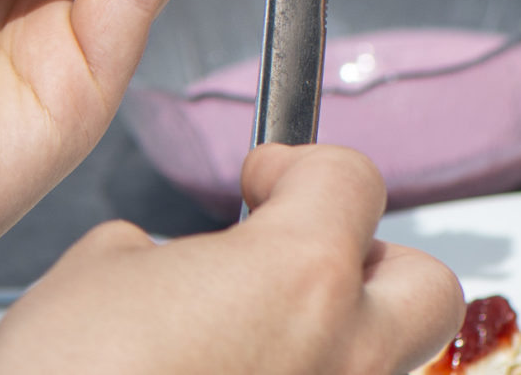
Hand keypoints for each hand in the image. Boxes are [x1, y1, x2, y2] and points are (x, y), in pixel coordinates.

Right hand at [0, 145, 462, 374]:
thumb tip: (156, 265)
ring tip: (253, 341)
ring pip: (376, 368)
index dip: (298, 166)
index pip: (353, 178)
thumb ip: (152, 249)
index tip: (261, 180)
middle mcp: (343, 357)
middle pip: (427, 289)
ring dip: (327, 343)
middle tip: (301, 262)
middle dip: (373, 265)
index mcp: (303, 274)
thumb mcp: (93, 274)